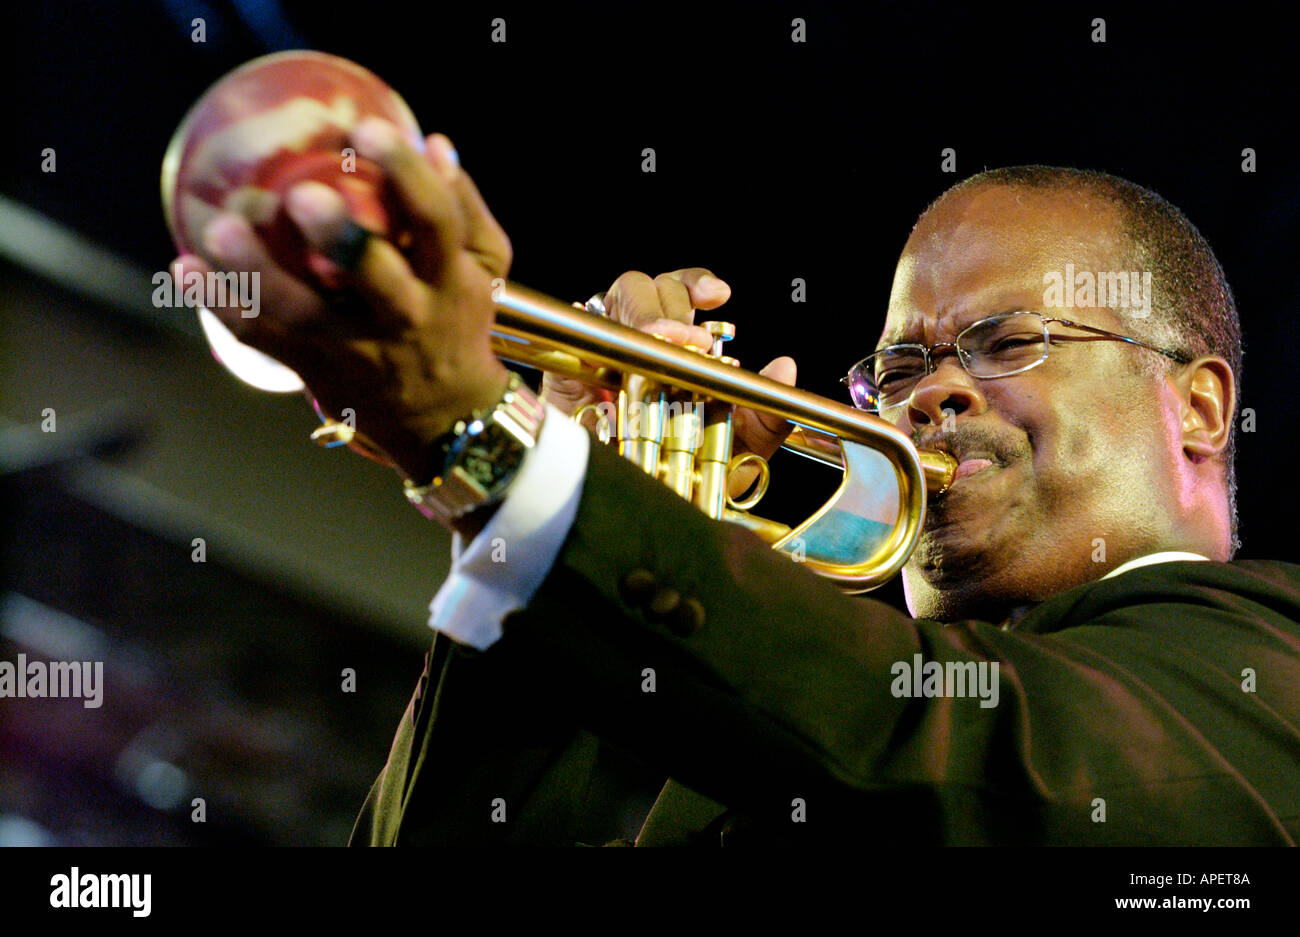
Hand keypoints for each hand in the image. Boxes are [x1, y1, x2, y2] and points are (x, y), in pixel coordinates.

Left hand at [170, 118, 511, 484]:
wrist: (445, 417)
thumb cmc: (457, 319)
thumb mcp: (483, 266)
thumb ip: (462, 205)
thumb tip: (433, 142)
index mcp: (447, 278)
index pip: (434, 222)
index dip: (407, 176)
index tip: (371, 131)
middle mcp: (404, 313)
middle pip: (375, 275)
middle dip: (341, 238)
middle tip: (303, 198)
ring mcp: (356, 345)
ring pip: (303, 313)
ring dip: (258, 274)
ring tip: (221, 233)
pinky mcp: (315, 366)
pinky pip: (261, 339)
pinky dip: (220, 306)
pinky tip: (185, 270)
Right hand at [542, 269, 795, 497]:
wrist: (641, 514)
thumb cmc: (688, 480)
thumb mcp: (740, 451)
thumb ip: (767, 416)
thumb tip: (784, 367)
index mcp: (678, 348)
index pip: (681, 293)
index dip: (695, 283)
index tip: (718, 296)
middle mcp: (640, 343)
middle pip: (650, 288)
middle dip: (674, 305)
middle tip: (693, 340)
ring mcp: (603, 353)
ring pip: (617, 299)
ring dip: (644, 312)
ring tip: (665, 338)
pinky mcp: (567, 373)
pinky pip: (575, 334)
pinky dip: (596, 332)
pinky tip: (620, 351)